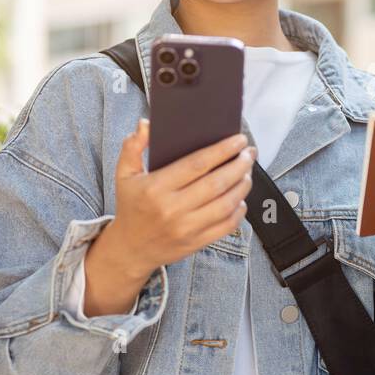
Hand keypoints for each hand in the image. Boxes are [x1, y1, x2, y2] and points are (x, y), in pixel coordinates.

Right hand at [102, 120, 255, 278]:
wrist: (131, 249)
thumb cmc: (131, 206)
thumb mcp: (124, 174)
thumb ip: (133, 147)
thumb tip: (146, 124)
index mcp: (156, 187)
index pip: (197, 164)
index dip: (223, 150)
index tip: (238, 140)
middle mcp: (172, 209)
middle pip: (217, 183)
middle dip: (239, 165)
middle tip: (249, 153)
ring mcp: (186, 228)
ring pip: (226, 204)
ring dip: (243, 185)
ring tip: (248, 171)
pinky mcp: (197, 242)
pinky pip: (227, 225)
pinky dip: (239, 210)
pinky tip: (241, 197)